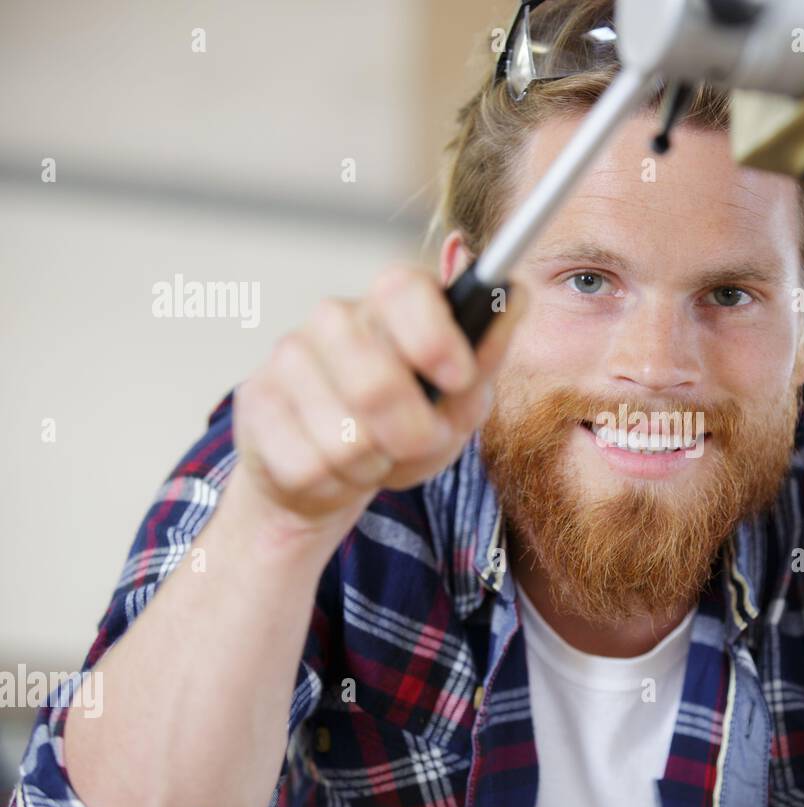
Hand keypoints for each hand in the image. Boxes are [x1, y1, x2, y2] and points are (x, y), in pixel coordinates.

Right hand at [232, 264, 523, 537]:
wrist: (332, 468)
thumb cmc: (407, 424)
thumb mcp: (461, 399)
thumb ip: (486, 354)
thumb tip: (512, 296)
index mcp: (392, 302)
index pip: (405, 289)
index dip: (435, 339)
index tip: (459, 377)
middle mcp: (335, 318)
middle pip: (377, 384)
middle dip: (413, 435)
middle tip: (420, 443)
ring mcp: (288, 358)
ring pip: (345, 439)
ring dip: (374, 464)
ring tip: (374, 454)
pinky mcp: (256, 406)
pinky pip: (310, 468)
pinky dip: (336, 485)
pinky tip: (335, 467)